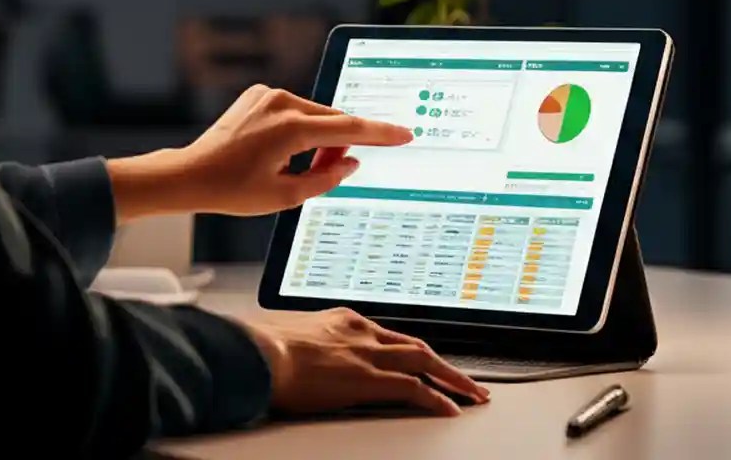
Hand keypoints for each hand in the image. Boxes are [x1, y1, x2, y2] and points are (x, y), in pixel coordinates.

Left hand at [106, 85, 412, 220]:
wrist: (190, 175)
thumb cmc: (231, 190)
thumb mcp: (286, 196)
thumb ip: (326, 178)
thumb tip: (349, 162)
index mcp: (290, 128)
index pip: (348, 129)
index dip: (380, 133)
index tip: (404, 133)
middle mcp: (281, 103)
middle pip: (333, 121)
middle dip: (339, 145)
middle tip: (331, 171)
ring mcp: (269, 95)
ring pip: (316, 115)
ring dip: (319, 138)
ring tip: (296, 166)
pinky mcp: (260, 94)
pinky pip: (296, 110)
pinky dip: (302, 128)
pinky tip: (283, 151)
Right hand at [244, 308, 489, 416]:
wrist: (256, 353)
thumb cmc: (258, 349)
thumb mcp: (286, 338)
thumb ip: (302, 346)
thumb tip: (291, 358)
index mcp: (342, 321)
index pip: (388, 335)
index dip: (410, 349)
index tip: (422, 358)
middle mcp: (361, 333)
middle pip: (415, 345)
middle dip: (443, 363)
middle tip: (465, 378)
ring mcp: (367, 355)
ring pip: (425, 361)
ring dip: (453, 378)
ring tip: (473, 393)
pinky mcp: (368, 379)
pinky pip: (414, 389)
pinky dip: (436, 399)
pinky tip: (450, 409)